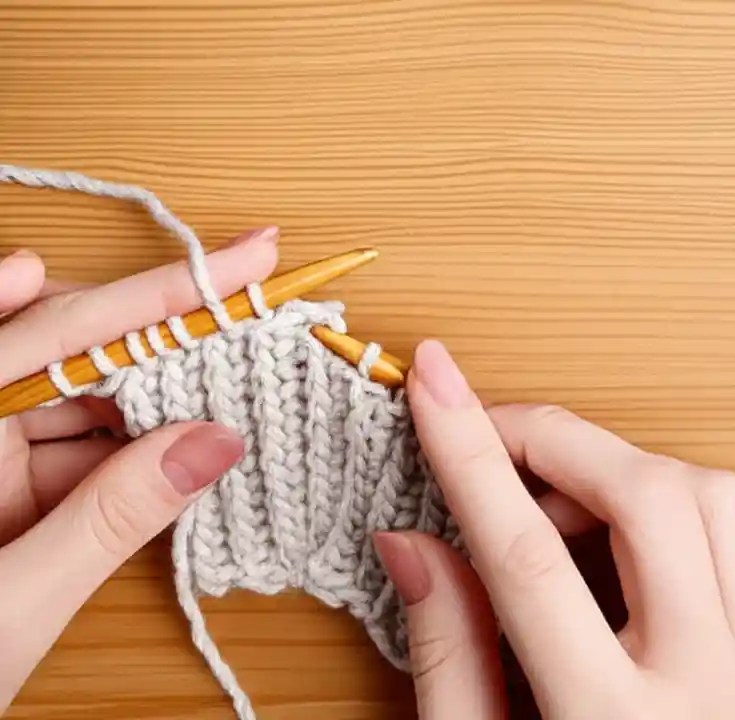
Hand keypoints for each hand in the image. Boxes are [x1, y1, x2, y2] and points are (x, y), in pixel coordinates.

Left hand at [0, 229, 279, 709]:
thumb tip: (214, 442)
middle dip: (166, 337)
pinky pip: (82, 453)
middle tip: (256, 315)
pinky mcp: (8, 496)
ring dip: (161, 402)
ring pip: (87, 403)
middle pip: (75, 353)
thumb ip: (113, 517)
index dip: (162, 291)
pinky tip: (189, 443)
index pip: (60, 333)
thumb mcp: (16, 601)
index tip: (251, 256)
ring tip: (242, 386)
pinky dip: (138, 454)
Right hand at [373, 341, 734, 718]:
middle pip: (646, 499)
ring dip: (619, 467)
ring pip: (709, 498)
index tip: (433, 381)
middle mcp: (704, 684)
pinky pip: (731, 534)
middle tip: (482, 437)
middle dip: (554, 441)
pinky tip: (604, 536)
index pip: (529, 558)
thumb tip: (414, 541)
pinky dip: (663, 500)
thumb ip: (450, 659)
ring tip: (543, 502)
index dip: (472, 454)